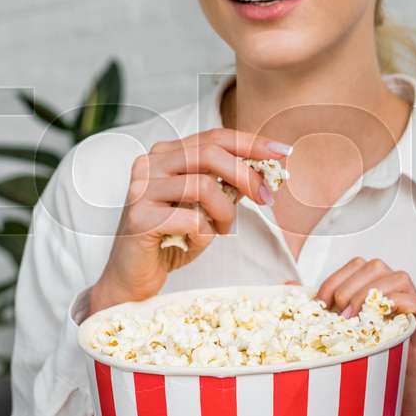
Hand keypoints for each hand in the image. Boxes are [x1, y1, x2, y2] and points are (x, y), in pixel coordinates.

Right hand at [90, 129, 288, 312]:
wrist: (133, 278)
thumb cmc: (172, 240)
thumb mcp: (208, 208)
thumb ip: (229, 185)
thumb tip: (266, 170)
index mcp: (166, 154)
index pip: (214, 137)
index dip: (251, 142)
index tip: (282, 152)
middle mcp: (149, 163)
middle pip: (210, 154)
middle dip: (247, 176)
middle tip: (267, 199)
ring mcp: (141, 189)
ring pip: (203, 186)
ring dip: (225, 213)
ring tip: (223, 230)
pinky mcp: (139, 217)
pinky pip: (191, 219)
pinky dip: (204, 233)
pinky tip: (195, 241)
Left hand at [315, 258, 415, 415]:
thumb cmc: (363, 392)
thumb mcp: (333, 350)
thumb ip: (314, 319)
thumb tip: (286, 290)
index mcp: (371, 305)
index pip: (359, 266)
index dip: (337, 277)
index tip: (321, 303)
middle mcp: (392, 307)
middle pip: (379, 266)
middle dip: (351, 283)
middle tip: (337, 314)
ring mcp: (410, 322)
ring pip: (401, 278)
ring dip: (371, 292)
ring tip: (353, 320)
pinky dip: (401, 303)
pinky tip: (377, 322)